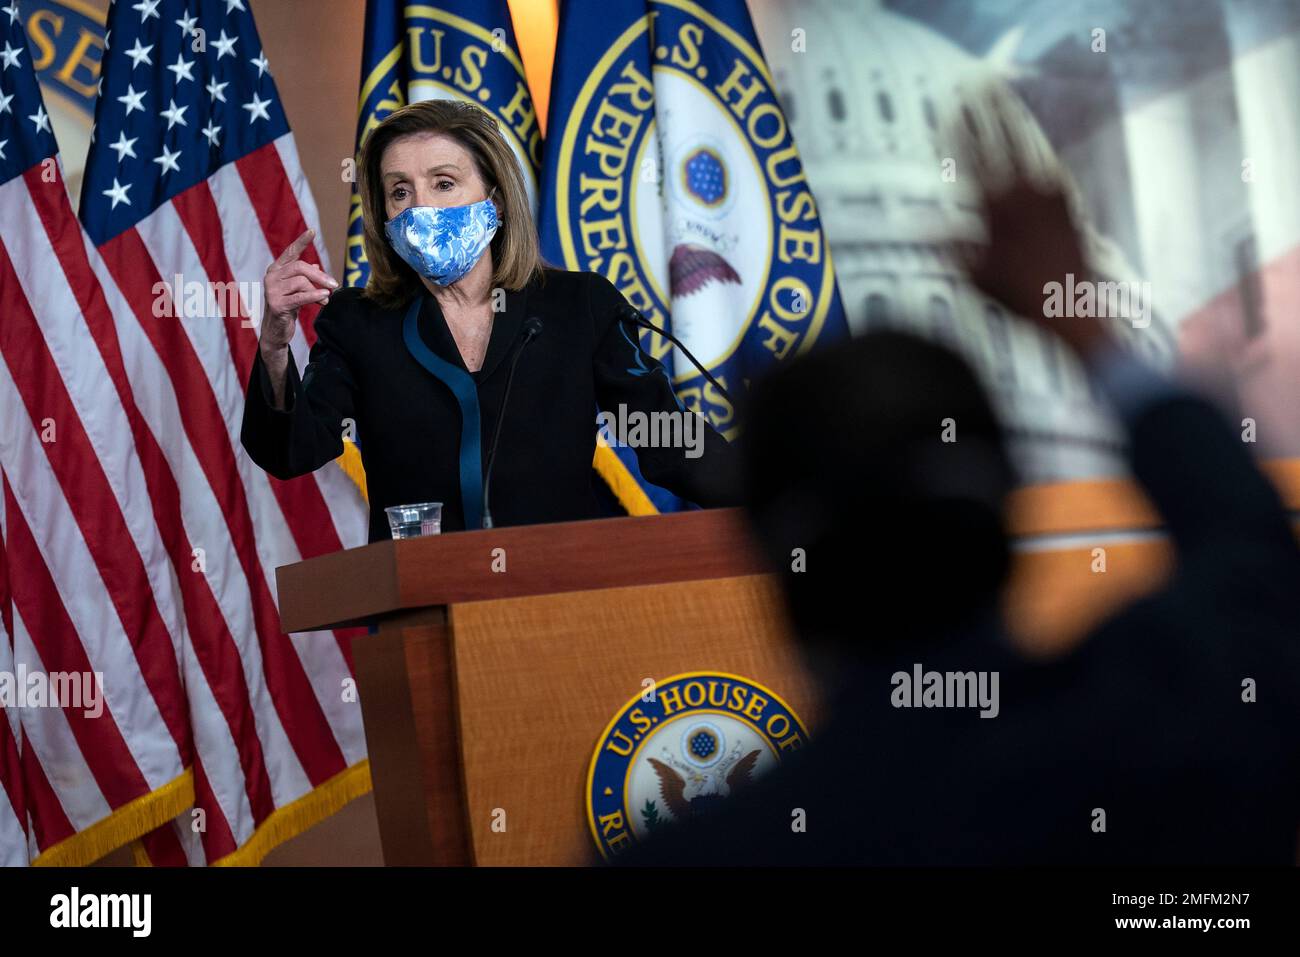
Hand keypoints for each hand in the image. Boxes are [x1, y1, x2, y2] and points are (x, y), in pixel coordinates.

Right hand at [260, 229, 336, 357]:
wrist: (276, 330)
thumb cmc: (288, 306)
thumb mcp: (297, 289)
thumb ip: (304, 277)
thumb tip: (317, 266)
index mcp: (277, 269)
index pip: (290, 252)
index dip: (301, 242)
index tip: (312, 231)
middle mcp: (272, 276)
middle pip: (300, 268)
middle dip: (319, 276)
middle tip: (334, 284)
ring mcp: (272, 290)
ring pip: (301, 282)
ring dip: (317, 290)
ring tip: (325, 299)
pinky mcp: (276, 304)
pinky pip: (299, 297)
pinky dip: (314, 296)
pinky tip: (324, 298)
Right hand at [955, 86, 1108, 361]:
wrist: (1070, 307)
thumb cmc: (1021, 296)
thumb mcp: (975, 275)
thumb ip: (952, 245)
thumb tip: (922, 227)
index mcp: (998, 209)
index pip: (973, 161)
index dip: (960, 131)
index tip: (951, 108)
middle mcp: (1027, 195)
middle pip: (1004, 143)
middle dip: (991, 112)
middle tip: (984, 83)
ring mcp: (1051, 197)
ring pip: (1029, 151)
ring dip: (1016, 126)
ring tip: (1006, 101)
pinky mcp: (1068, 205)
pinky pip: (1049, 171)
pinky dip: (1038, 156)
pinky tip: (1033, 146)